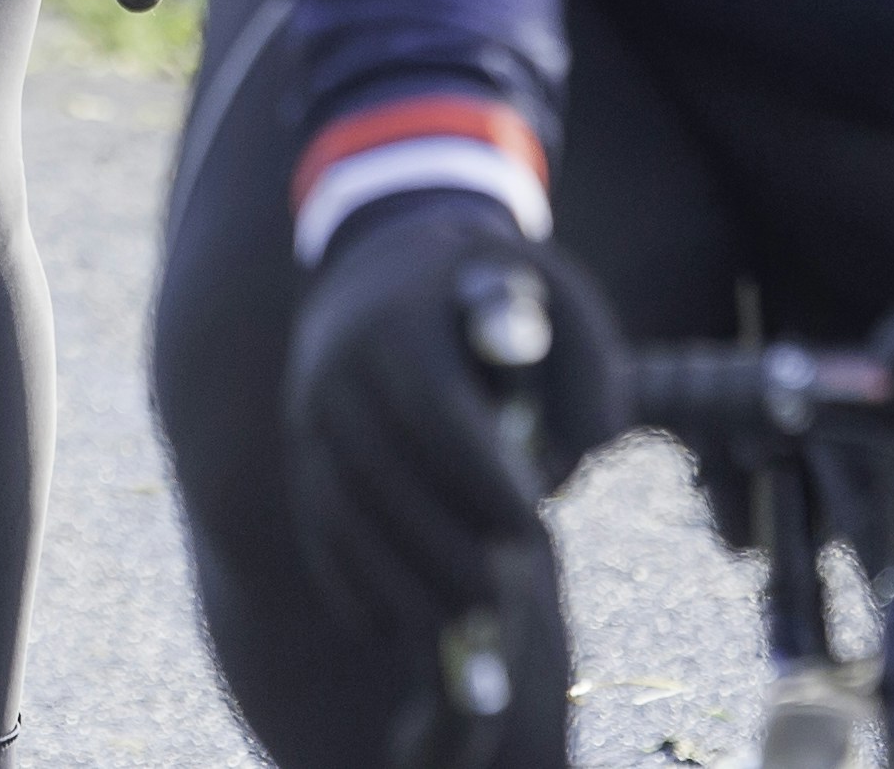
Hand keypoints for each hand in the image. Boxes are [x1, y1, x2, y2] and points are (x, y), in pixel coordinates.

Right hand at [288, 194, 623, 643]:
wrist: (386, 268)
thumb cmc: (496, 293)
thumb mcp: (557, 295)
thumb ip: (590, 368)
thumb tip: (583, 455)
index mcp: (399, 319)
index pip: (431, 408)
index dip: (479, 478)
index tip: (534, 527)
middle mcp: (338, 367)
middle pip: (382, 475)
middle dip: (443, 547)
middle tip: (503, 597)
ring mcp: (311, 415)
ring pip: (344, 514)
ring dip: (402, 582)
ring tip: (467, 623)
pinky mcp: (303, 457)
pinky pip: (319, 531)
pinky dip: (357, 585)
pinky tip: (401, 625)